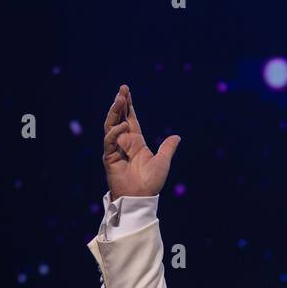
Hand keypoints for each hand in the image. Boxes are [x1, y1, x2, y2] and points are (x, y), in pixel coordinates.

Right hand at [103, 84, 180, 199]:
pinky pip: (110, 141)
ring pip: (111, 125)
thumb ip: (167, 148)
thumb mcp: (163, 162)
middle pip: (119, 118)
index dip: (128, 106)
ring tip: (120, 99)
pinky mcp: (109, 158)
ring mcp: (115, 149)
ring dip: (115, 112)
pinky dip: (115, 132)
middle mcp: (124, 143)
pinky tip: (123, 126)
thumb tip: (177, 137)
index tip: (126, 92)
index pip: (130, 119)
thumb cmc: (151, 183)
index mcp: (136, 142)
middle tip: (122, 89)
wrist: (141, 198)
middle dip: (120, 103)